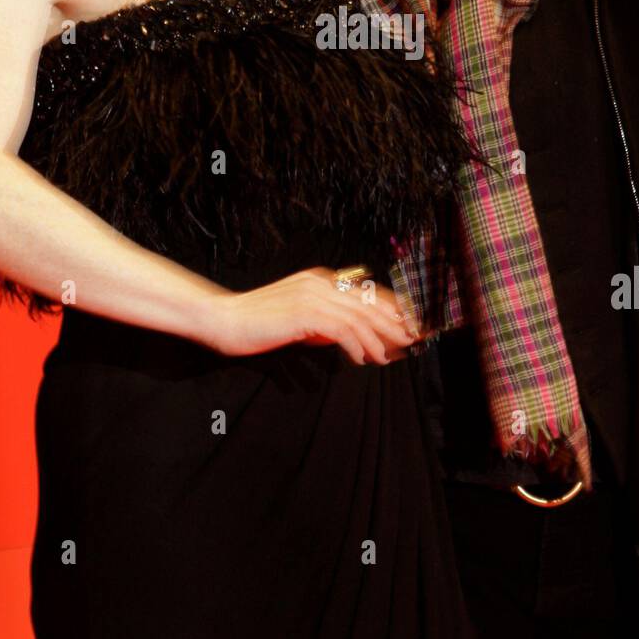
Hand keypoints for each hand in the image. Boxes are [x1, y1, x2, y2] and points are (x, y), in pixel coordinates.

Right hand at [203, 266, 419, 365]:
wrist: (225, 319)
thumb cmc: (262, 323)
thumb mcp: (302, 319)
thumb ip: (328, 322)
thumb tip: (359, 337)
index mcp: (322, 279)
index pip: (368, 291)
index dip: (392, 309)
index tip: (410, 327)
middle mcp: (322, 282)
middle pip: (369, 302)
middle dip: (394, 323)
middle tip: (412, 342)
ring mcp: (313, 295)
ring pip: (360, 316)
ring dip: (378, 339)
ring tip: (388, 358)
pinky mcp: (304, 312)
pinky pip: (342, 330)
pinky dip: (357, 346)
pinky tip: (362, 360)